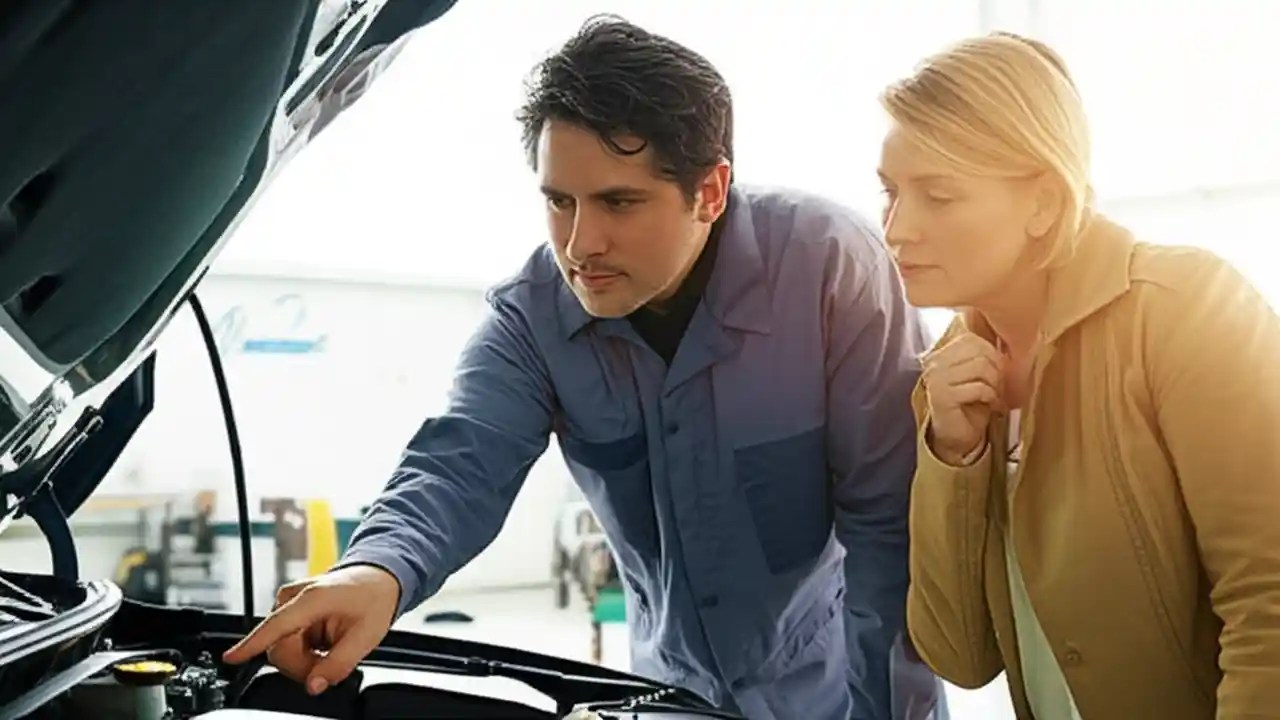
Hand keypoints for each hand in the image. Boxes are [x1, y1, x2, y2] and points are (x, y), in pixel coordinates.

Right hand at [222, 564, 400, 694]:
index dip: (251, 645)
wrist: (377, 578)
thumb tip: (314, 685)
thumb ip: (338, 664)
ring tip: (330, 649)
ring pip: (280, 648)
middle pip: (278, 648)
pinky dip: (303, 650)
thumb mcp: (366, 636)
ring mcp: (288, 602)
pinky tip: (323, 642)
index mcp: (313, 598)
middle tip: (329, 665)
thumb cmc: (373, 598)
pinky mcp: (287, 610)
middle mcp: (294, 597)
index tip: (231, 658)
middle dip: (302, 666)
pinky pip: (285, 641)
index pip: (275, 626)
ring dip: (303, 659)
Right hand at [921, 329, 1002, 465]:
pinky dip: (991, 397)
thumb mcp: (978, 376)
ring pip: (980, 367)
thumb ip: (984, 358)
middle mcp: (935, 363)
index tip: (998, 371)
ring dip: (995, 384)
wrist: (956, 438)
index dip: (992, 353)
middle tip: (1000, 386)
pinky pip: (978, 388)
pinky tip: (992, 406)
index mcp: (942, 354)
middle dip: (997, 369)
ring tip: (996, 396)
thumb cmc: (970, 405)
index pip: (971, 339)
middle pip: (979, 351)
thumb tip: (1008, 344)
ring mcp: (936, 379)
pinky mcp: (943, 397)